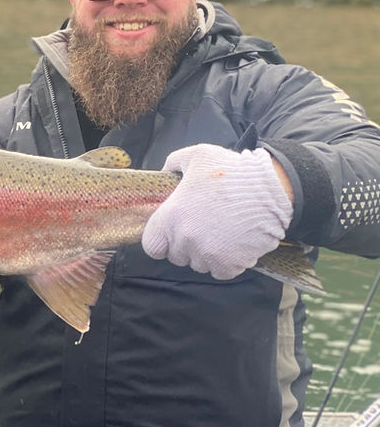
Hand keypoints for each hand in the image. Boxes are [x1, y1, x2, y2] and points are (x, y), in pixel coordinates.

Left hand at [142, 144, 293, 279]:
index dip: (161, 240)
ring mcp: (208, 255)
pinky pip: (220, 271)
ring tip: (220, 233)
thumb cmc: (232, 170)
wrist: (273, 188)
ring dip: (206, 254)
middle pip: (177, 256)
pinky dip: (226, 262)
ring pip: (199, 264)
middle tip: (202, 227)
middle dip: (186, 245)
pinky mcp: (230, 265)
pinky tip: (233, 243)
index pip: (152, 246)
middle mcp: (186, 239)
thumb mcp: (197, 155)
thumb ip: (173, 163)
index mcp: (171, 216)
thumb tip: (164, 173)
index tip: (172, 233)